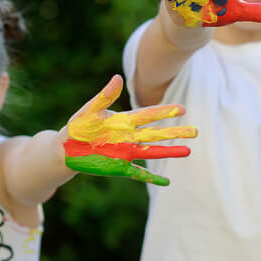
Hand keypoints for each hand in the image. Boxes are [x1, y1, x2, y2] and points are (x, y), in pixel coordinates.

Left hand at [63, 75, 196, 185]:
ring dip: (169, 152)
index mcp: (123, 121)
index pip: (148, 115)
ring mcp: (126, 153)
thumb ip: (104, 97)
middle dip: (175, 132)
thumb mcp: (89, 111)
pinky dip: (151, 178)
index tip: (182, 109)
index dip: (165, 112)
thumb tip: (118, 78)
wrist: (65, 150)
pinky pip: (138, 174)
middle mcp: (128, 137)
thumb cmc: (77, 127)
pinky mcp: (119, 168)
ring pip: (152, 152)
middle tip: (195, 131)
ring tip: (188, 151)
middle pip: (156, 134)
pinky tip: (166, 183)